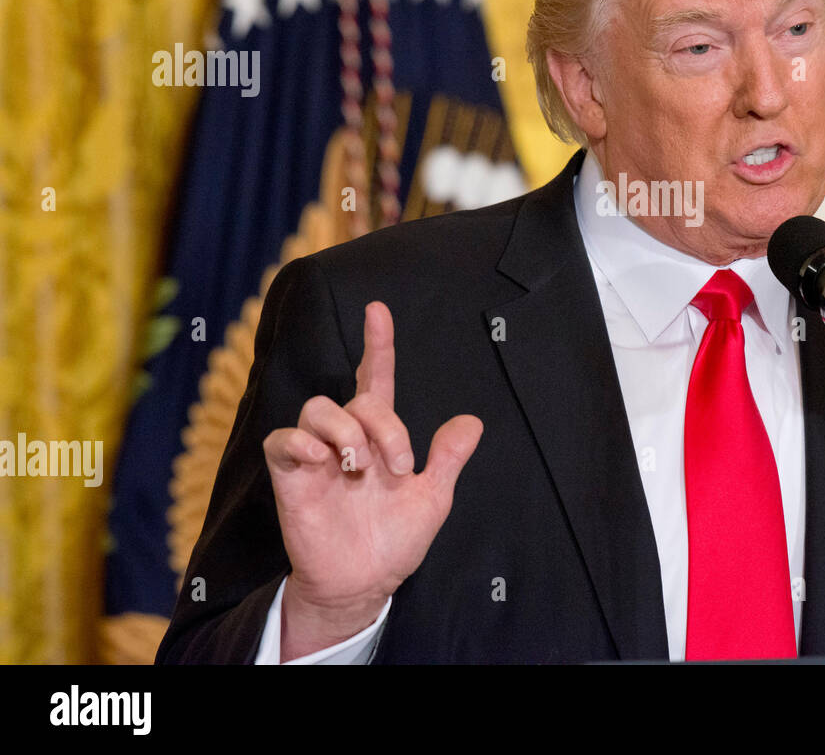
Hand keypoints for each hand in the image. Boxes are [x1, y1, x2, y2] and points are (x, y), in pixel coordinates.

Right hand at [263, 301, 481, 659]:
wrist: (365, 583)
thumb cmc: (394, 540)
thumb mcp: (432, 499)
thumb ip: (448, 459)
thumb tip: (472, 422)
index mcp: (381, 437)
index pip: (378, 379)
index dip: (378, 345)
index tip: (378, 310)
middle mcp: (347, 438)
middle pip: (356, 399)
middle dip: (385, 426)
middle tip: (398, 466)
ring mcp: (316, 456)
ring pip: (318, 407)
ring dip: (346, 431)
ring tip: (359, 467)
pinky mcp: (291, 476)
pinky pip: (283, 440)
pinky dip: (303, 442)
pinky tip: (326, 462)